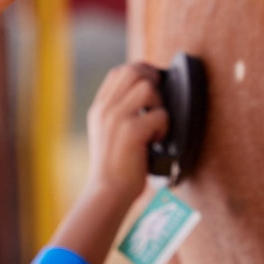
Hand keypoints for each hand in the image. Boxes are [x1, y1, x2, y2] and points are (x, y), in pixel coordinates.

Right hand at [83, 62, 169, 214]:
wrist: (108, 192)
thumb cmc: (113, 167)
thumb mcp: (106, 133)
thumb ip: (117, 114)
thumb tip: (144, 95)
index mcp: (99, 109)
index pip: (118, 72)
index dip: (140, 72)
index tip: (152, 86)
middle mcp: (105, 109)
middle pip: (133, 71)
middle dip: (153, 81)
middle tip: (158, 103)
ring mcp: (117, 119)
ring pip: (147, 87)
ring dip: (159, 103)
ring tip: (156, 124)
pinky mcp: (132, 132)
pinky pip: (159, 115)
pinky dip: (164, 127)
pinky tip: (157, 141)